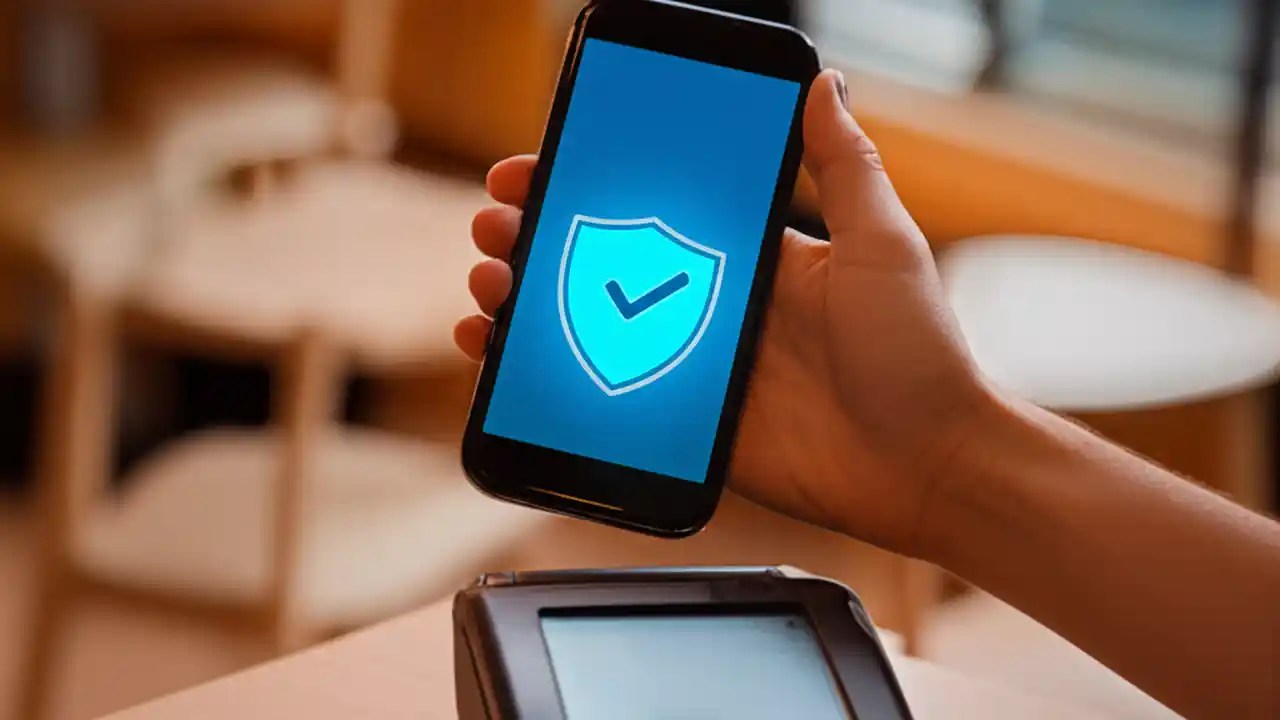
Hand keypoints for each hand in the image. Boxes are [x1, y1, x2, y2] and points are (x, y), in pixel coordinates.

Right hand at [456, 70, 992, 555]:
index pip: (652, 210)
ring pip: (589, 330)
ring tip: (489, 286)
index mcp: (753, 259)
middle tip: (495, 228)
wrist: (928, 465)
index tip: (537, 167)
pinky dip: (543, 381)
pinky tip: (499, 360)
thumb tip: (825, 84)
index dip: (590, 188)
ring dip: (529, 304)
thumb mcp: (884, 244)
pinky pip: (601, 401)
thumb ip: (847, 168)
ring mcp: (695, 372)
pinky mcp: (688, 430)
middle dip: (540, 240)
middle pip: (604, 267)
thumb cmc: (918, 352)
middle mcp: (715, 310)